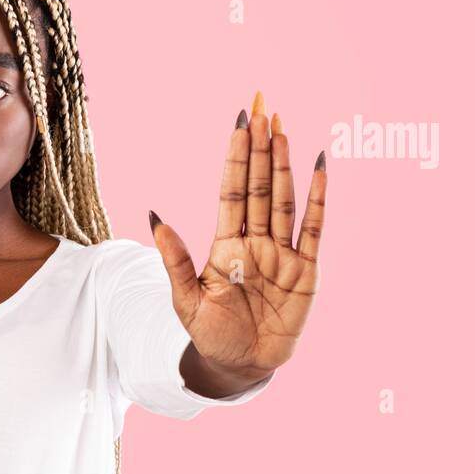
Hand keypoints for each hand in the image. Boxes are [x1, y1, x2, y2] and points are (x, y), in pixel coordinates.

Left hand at [148, 92, 326, 378]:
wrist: (239, 366)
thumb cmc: (211, 334)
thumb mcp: (186, 300)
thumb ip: (175, 261)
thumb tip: (155, 218)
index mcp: (225, 245)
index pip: (230, 192)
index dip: (234, 159)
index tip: (238, 125)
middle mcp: (256, 242)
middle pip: (257, 186)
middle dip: (259, 149)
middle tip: (261, 108)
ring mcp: (283, 254)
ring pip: (283, 199)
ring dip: (283, 165)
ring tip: (282, 128)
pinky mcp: (307, 271)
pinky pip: (314, 228)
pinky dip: (318, 197)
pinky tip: (319, 165)